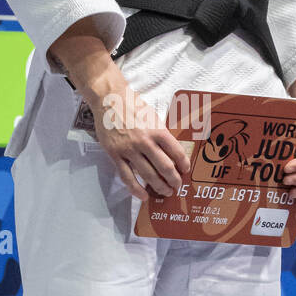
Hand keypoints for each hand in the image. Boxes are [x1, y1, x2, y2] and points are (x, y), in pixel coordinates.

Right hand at [90, 83, 189, 201]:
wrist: (109, 100)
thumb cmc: (133, 106)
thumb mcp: (153, 116)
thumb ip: (161, 133)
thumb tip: (171, 151)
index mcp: (157, 130)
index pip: (176, 152)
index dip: (184, 164)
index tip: (186, 170)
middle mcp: (145, 141)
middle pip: (164, 167)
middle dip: (174, 180)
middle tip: (177, 186)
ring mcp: (129, 149)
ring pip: (148, 175)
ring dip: (159, 187)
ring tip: (165, 192)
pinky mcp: (116, 155)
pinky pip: (127, 176)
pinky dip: (136, 189)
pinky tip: (143, 196)